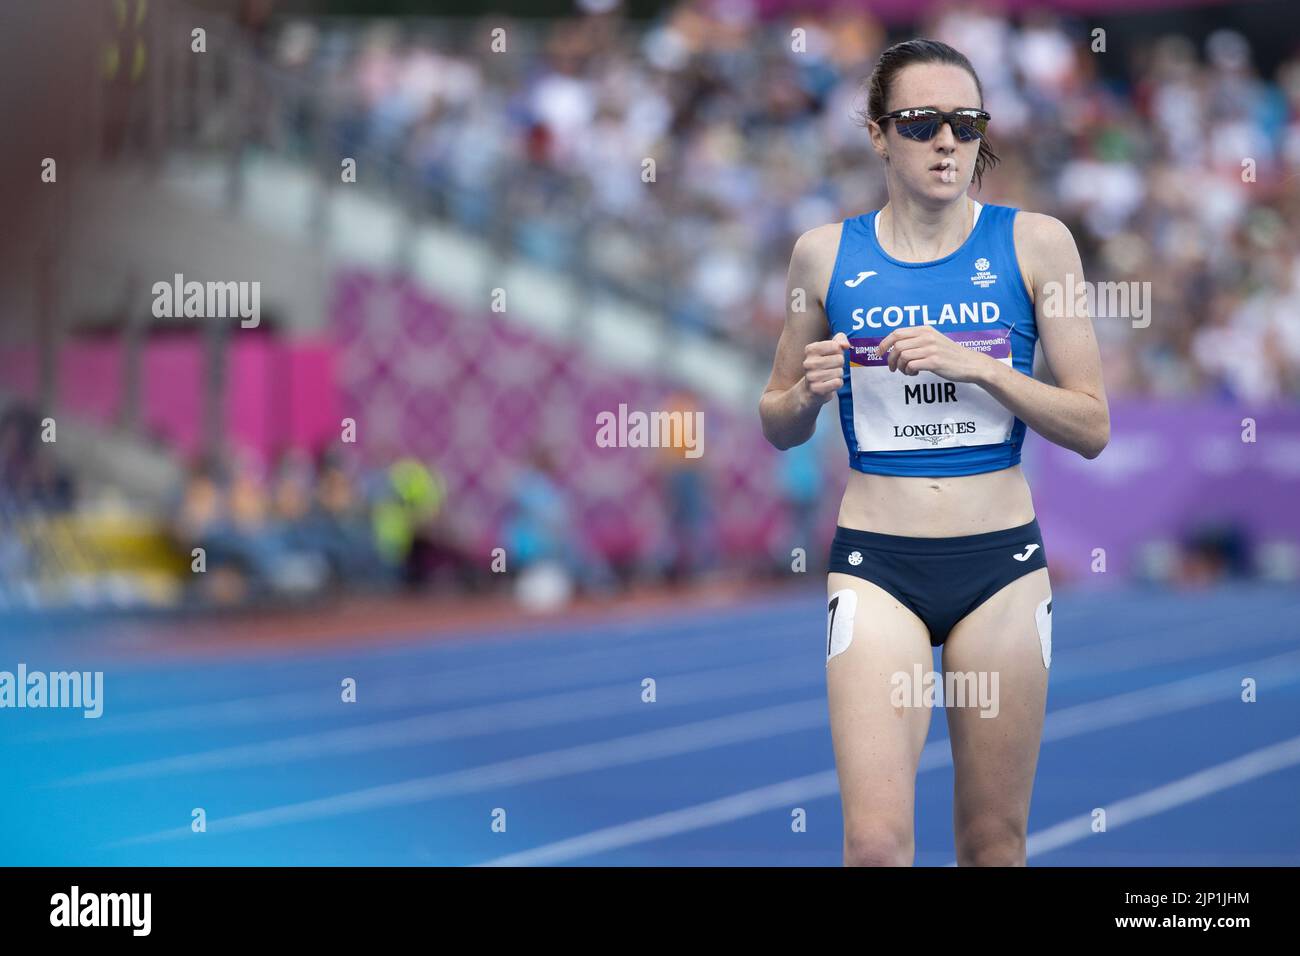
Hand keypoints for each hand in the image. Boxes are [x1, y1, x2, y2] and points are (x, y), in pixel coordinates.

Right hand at [802, 332, 851, 402]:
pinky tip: (830, 384)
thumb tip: (845, 345)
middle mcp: (808, 362)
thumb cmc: (824, 365)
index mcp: (810, 349)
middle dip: (839, 364)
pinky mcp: (816, 389)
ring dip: (838, 375)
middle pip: (840, 359)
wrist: (811, 388)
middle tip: (831, 368)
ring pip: (839, 372)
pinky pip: (837, 383)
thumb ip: (840, 339)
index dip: (838, 352)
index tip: (831, 356)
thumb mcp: (831, 347)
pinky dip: (837, 384)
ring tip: (830, 376)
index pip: (836, 346)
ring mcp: (811, 376)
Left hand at [877, 325, 992, 381]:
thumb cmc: (949, 354)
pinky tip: (915, 373)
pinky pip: (911, 366)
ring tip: (907, 371)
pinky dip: (908, 372)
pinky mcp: (934, 361)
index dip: (884, 344)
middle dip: (890, 359)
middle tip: (893, 368)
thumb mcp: (933, 340)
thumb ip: (916, 340)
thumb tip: (894, 347)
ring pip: (902, 356)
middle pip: (897, 346)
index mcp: (925, 329)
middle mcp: (927, 337)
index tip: (879, 354)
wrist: (970, 363)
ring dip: (900, 367)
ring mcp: (931, 348)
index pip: (896, 333)